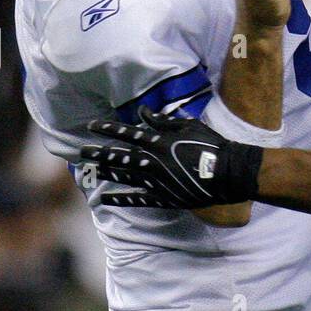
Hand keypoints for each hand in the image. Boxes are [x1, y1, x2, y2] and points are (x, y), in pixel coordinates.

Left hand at [79, 109, 260, 207]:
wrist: (229, 174)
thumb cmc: (212, 146)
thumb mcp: (189, 126)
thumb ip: (163, 120)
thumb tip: (142, 111)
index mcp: (159, 142)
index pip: (127, 134)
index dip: (108, 129)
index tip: (91, 126)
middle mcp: (153, 162)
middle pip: (120, 157)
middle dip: (99, 153)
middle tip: (81, 152)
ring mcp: (157, 182)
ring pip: (124, 177)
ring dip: (106, 173)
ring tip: (89, 170)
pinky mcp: (163, 198)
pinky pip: (138, 200)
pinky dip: (121, 199)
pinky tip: (105, 199)